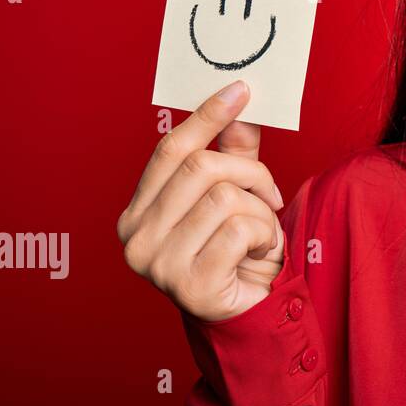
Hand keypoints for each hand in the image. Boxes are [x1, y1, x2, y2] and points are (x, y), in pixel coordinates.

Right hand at [118, 80, 285, 321]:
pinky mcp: (188, 286)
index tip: (240, 88)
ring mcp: (157, 264)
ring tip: (261, 235)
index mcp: (137, 212)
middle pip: (202, 167)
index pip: (171, 150)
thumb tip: (240, 104)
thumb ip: (234, 152)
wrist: (249, 316)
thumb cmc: (238, 253)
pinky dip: (264, 237)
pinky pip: (239, 230)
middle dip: (250, 174)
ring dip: (260, 213)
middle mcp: (136, 237)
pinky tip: (259, 256)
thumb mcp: (236, 196)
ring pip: (224, 197)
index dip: (207, 116)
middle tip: (270, 195)